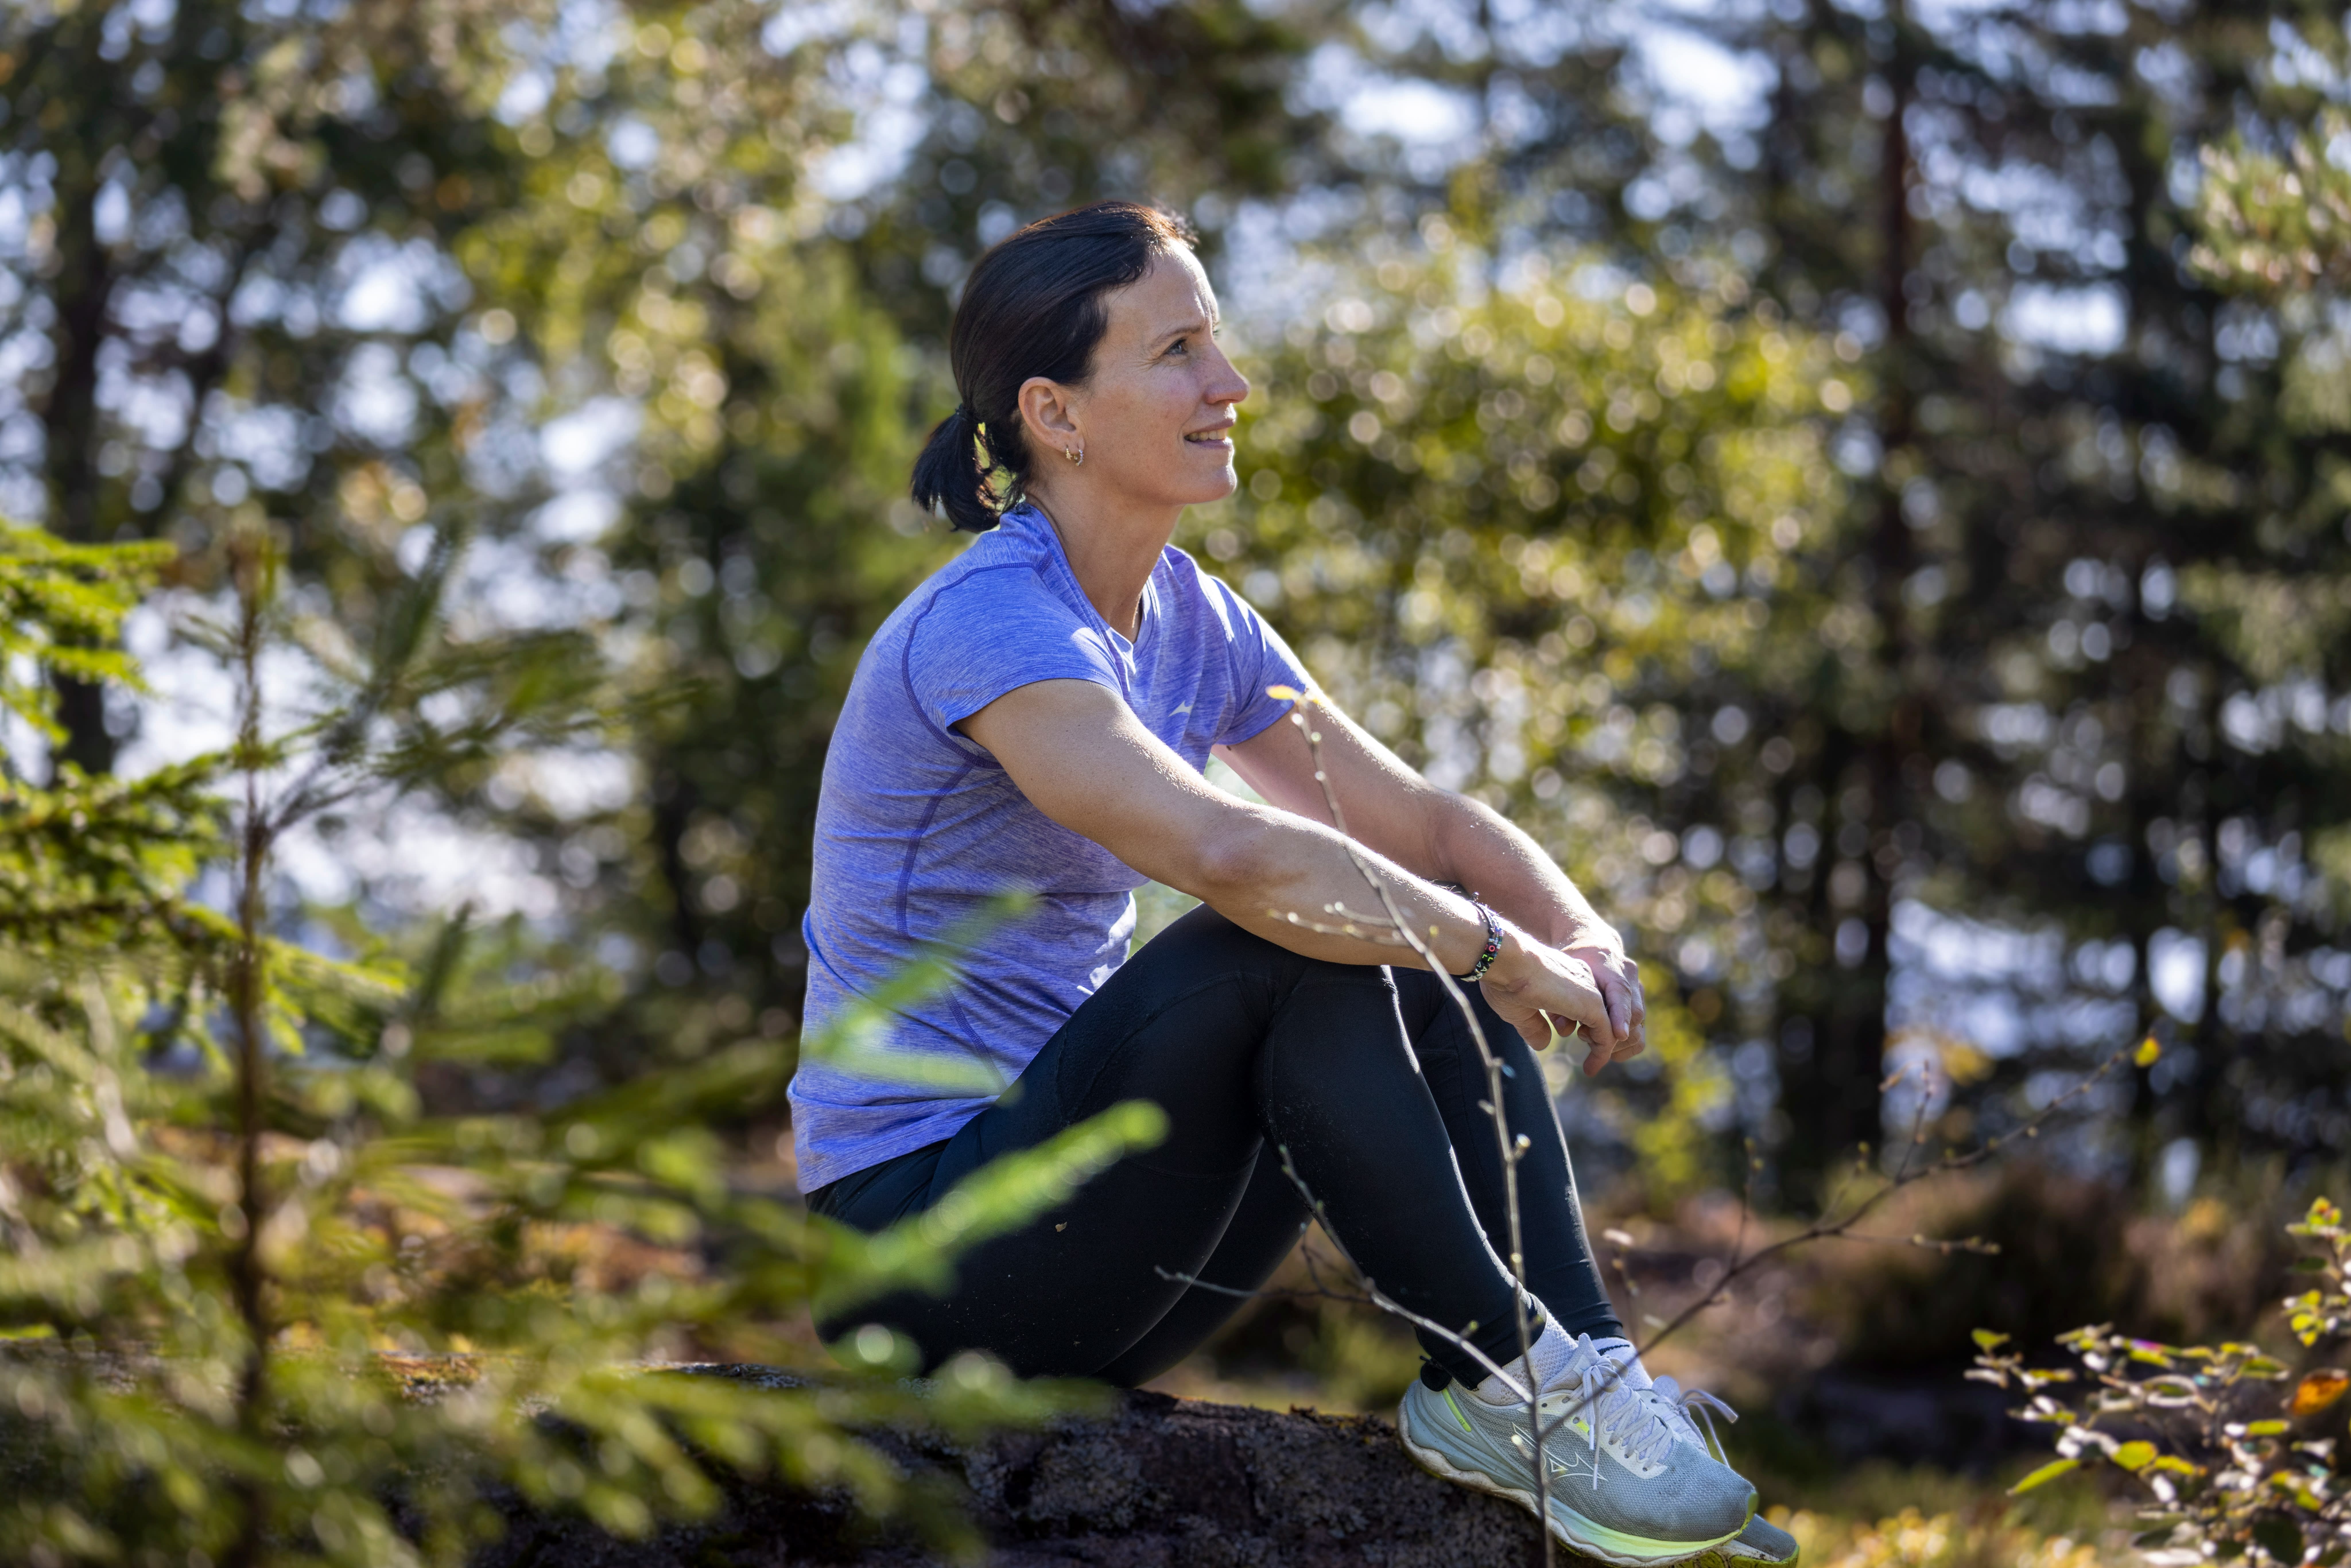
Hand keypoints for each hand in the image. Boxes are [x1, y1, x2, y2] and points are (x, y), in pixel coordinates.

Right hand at [1477, 930, 1620, 1069]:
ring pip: (1608, 1025)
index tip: (1570, 1037)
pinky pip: (1607, 1036)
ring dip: (1601, 1048)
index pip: (1581, 1002)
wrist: (1507, 962)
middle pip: (1599, 1014)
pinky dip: (1602, 1053)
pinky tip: (1591, 1066)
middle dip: (1595, 1038)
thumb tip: (1544, 1043)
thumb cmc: (1505, 980)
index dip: (1580, 1022)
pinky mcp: (1593, 1006)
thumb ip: (1534, 1026)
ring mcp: (1590, 993)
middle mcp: (1582, 981)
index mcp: (1565, 976)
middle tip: (1590, 1062)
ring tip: (1591, 1066)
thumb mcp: (1519, 1009)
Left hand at [1561, 930, 1644, 1076]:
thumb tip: (1565, 1030)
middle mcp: (1630, 977)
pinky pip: (1640, 1031)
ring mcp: (1638, 990)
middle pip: (1635, 1014)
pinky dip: (1626, 1046)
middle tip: (1583, 1038)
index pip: (1621, 993)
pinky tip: (1607, 1048)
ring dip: (1617, 1044)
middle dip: (1612, 1036)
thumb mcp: (1561, 972)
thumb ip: (1560, 1001)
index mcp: (1610, 965)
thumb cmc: (1572, 959)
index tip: (1618, 1035)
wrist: (1591, 944)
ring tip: (1590, 1040)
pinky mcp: (1638, 1003)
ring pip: (1639, 1026)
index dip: (1621, 1015)